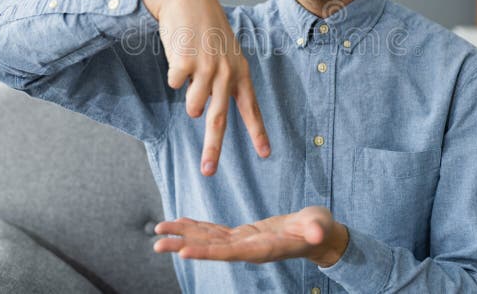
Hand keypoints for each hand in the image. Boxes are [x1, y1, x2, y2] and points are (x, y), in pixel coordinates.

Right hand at [141, 0, 270, 175]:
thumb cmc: (206, 30)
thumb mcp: (225, 54)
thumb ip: (222, 82)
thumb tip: (205, 115)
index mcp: (240, 72)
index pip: (251, 108)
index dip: (258, 132)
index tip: (265, 154)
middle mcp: (227, 72)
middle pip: (219, 118)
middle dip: (213, 147)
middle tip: (208, 171)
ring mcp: (207, 67)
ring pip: (193, 105)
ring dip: (189, 101)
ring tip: (190, 80)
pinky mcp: (185, 61)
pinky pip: (175, 83)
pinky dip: (174, 74)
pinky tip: (178, 56)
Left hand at [153, 206, 349, 267]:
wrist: (317, 235)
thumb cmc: (319, 229)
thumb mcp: (320, 226)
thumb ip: (316, 230)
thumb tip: (316, 233)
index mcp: (263, 249)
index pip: (230, 253)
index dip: (207, 252)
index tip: (183, 252)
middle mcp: (248, 250)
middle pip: (211, 249)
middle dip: (183, 244)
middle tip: (156, 243)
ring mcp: (243, 243)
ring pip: (208, 239)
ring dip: (183, 235)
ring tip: (158, 230)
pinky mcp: (242, 235)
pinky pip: (214, 232)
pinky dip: (196, 226)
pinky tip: (180, 223)